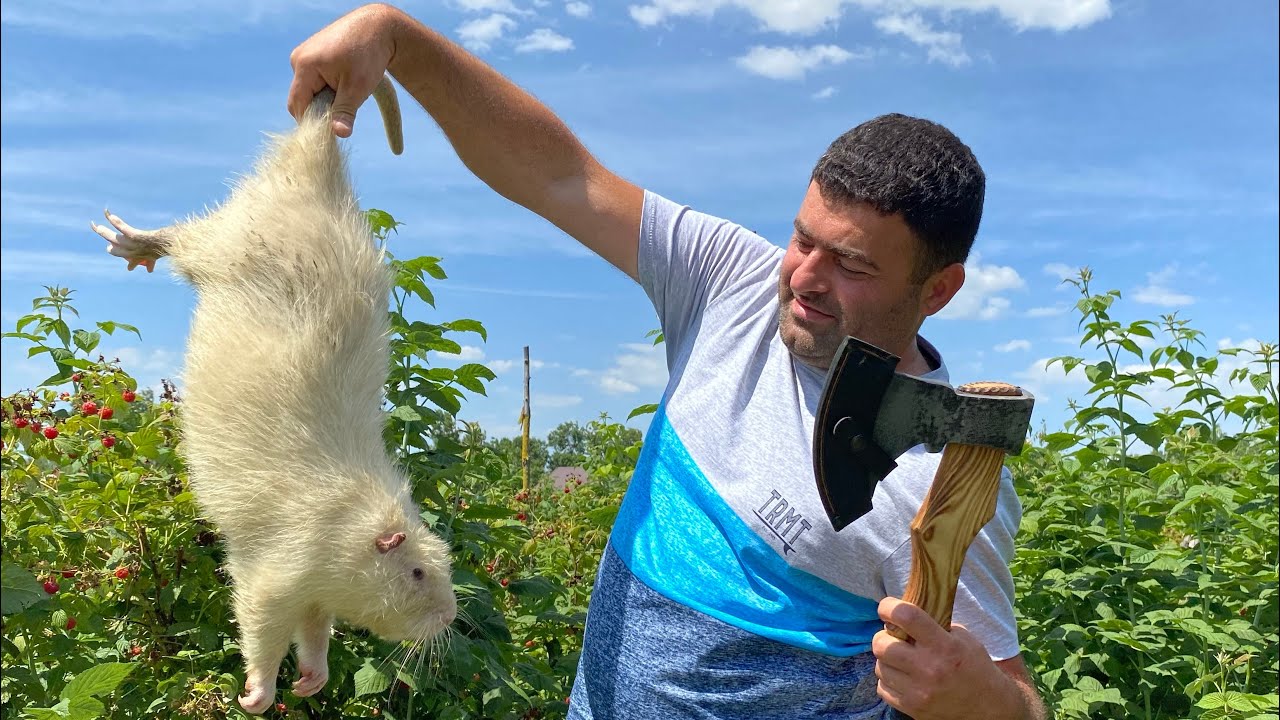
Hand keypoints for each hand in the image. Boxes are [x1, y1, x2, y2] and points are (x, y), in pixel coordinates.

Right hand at [287, 3, 401, 136]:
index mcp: (304, 65)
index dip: (313, 122)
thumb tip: (339, 135)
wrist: (377, 27)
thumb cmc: (368, 55)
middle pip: (301, 99)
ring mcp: (304, 55)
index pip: (298, 106)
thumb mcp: (358, 87)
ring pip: (309, 90)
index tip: (333, 127)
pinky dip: (327, 87)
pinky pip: (313, 80)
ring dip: (326, 98)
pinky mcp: (312, 54)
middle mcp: (298, 59)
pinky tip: (344, 80)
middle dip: (321, 109)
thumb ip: (345, 112)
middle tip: (345, 106)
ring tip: (348, 88)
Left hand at [873, 597, 1018, 719]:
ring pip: (879, 667)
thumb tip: (903, 614)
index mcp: (944, 646)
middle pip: (881, 645)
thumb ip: (935, 625)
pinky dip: (889, 681)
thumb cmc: (975, 668)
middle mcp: (929, 669)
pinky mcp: (912, 709)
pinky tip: (903, 678)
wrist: (989, 708)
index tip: (887, 607)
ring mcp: (918, 692)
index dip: (889, 607)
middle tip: (892, 637)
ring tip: (901, 660)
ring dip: (887, 660)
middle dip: (883, 637)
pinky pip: (882, 688)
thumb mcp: (964, 639)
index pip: (906, 616)